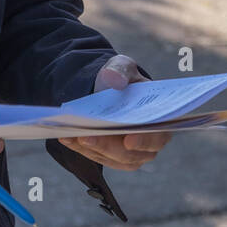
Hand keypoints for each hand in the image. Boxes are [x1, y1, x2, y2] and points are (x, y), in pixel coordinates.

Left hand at [57, 55, 172, 170]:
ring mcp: (131, 153)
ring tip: (73, 135)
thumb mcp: (122, 67)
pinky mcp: (111, 157)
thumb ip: (120, 71)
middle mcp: (148, 142)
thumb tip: (115, 81)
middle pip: (131, 153)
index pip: (158, 136)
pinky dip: (80, 148)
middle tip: (87, 136)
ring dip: (91, 148)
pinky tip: (66, 137)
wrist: (107, 89)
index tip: (128, 140)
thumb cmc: (123, 79)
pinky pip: (96, 156)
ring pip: (111, 158)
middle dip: (107, 145)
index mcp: (160, 120)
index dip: (144, 140)